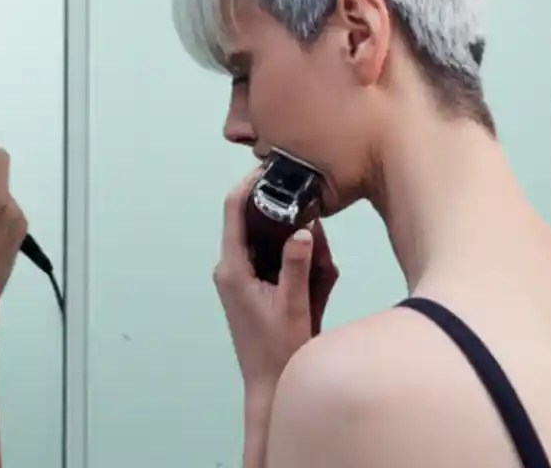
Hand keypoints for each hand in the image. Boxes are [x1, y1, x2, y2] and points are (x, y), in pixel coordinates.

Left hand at [214, 168, 338, 392]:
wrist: (269, 385)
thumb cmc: (278, 351)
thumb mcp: (294, 305)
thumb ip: (298, 265)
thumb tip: (305, 229)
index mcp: (232, 268)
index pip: (233, 209)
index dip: (248, 183)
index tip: (270, 166)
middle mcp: (230, 268)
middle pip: (253, 221)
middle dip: (285, 218)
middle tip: (313, 221)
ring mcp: (238, 277)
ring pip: (266, 240)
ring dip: (293, 243)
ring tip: (320, 268)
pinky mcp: (249, 286)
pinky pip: (271, 258)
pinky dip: (292, 260)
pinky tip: (315, 279)